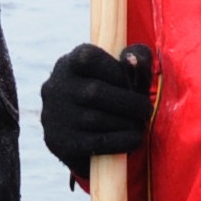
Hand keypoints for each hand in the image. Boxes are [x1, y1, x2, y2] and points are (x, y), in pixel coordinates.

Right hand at [39, 43, 153, 181]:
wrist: (80, 134)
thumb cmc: (109, 92)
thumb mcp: (123, 70)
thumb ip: (137, 58)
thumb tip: (133, 59)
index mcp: (69, 63)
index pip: (89, 59)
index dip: (116, 71)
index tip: (131, 84)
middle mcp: (56, 88)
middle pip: (94, 92)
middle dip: (129, 102)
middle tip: (145, 110)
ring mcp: (54, 116)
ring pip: (95, 119)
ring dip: (126, 124)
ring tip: (139, 125)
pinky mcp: (60, 143)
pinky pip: (94, 143)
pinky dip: (121, 141)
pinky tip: (134, 139)